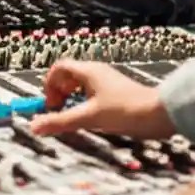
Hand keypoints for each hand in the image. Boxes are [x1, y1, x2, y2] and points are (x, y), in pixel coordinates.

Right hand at [29, 60, 175, 138]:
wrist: (160, 114)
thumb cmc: (126, 110)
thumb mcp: (89, 117)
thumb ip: (61, 122)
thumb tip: (34, 126)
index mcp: (89, 72)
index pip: (59, 68)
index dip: (49, 85)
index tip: (51, 105)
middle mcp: (97, 73)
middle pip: (68, 76)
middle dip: (58, 93)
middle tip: (59, 111)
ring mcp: (107, 83)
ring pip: (80, 86)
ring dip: (71, 99)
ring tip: (72, 117)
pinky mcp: (115, 94)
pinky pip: (92, 94)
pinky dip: (84, 104)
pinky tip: (88, 119)